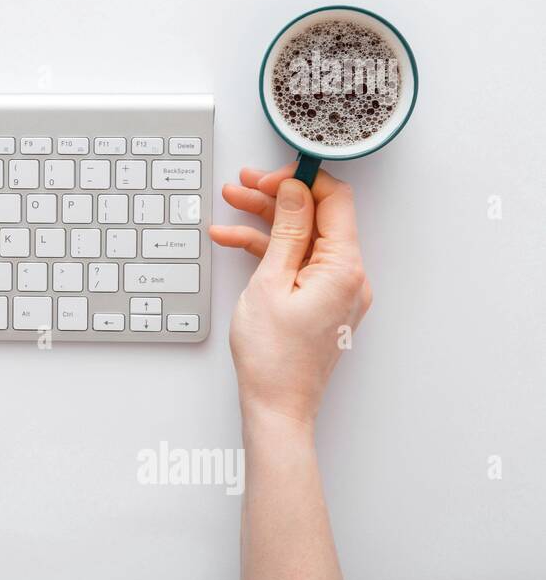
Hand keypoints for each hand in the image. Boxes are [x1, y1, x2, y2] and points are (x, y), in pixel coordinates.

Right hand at [209, 165, 371, 424]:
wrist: (277, 406)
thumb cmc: (273, 357)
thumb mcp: (269, 282)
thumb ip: (285, 231)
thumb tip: (293, 192)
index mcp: (344, 267)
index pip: (334, 201)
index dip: (302, 179)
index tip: (271, 173)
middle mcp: (349, 276)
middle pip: (317, 218)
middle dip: (277, 198)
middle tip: (243, 186)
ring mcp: (337, 290)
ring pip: (303, 239)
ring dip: (267, 222)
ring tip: (230, 208)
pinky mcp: (322, 301)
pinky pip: (299, 264)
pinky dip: (270, 252)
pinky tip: (236, 243)